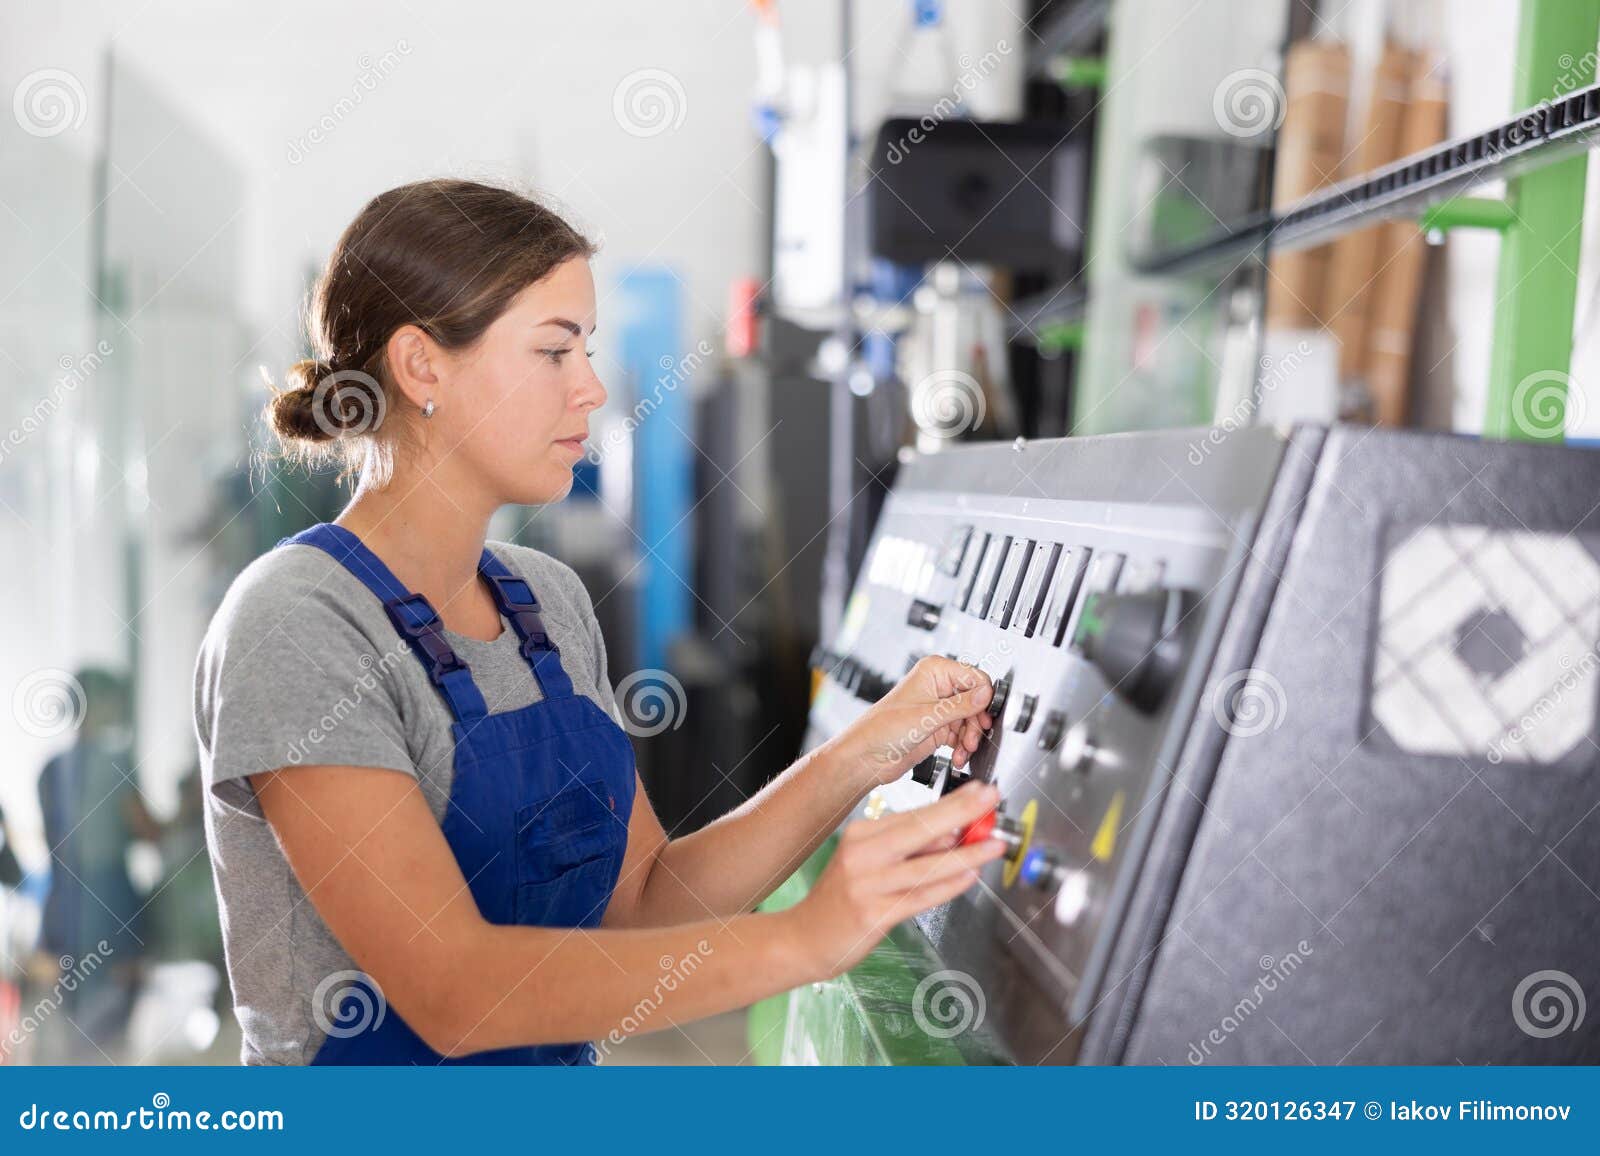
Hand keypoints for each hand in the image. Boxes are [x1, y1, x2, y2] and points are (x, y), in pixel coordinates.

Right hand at [784, 781, 1004, 978]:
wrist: (805, 937)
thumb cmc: (843, 898)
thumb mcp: (869, 862)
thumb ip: (908, 849)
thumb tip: (953, 833)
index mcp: (861, 834)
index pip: (914, 815)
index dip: (952, 803)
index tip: (979, 792)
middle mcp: (861, 854)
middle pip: (918, 829)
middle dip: (960, 811)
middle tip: (990, 799)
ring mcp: (866, 884)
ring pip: (925, 866)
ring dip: (965, 854)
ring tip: (994, 844)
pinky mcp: (873, 914)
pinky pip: (920, 897)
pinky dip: (948, 886)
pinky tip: (969, 877)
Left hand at [831, 655, 993, 786]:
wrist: (867, 756)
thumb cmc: (883, 729)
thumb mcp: (928, 715)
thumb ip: (961, 705)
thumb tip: (986, 693)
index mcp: (935, 671)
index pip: (974, 677)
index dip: (983, 697)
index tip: (985, 716)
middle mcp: (938, 686)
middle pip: (976, 700)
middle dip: (976, 722)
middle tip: (972, 738)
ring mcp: (938, 707)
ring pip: (971, 720)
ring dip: (970, 737)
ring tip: (964, 750)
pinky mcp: (938, 726)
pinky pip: (962, 733)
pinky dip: (963, 746)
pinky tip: (957, 755)